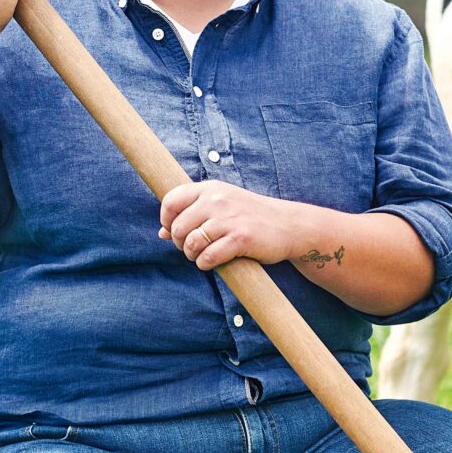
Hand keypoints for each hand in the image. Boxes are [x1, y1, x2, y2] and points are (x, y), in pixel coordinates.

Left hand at [159, 180, 305, 270]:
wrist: (289, 225)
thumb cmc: (250, 217)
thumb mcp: (222, 206)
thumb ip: (192, 214)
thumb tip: (162, 233)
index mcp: (211, 188)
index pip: (171, 200)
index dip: (167, 220)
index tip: (175, 231)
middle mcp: (218, 200)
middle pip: (179, 227)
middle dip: (181, 243)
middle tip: (193, 248)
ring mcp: (229, 219)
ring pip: (191, 243)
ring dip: (192, 255)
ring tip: (203, 256)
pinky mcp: (241, 238)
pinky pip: (208, 256)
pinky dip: (205, 264)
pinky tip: (213, 262)